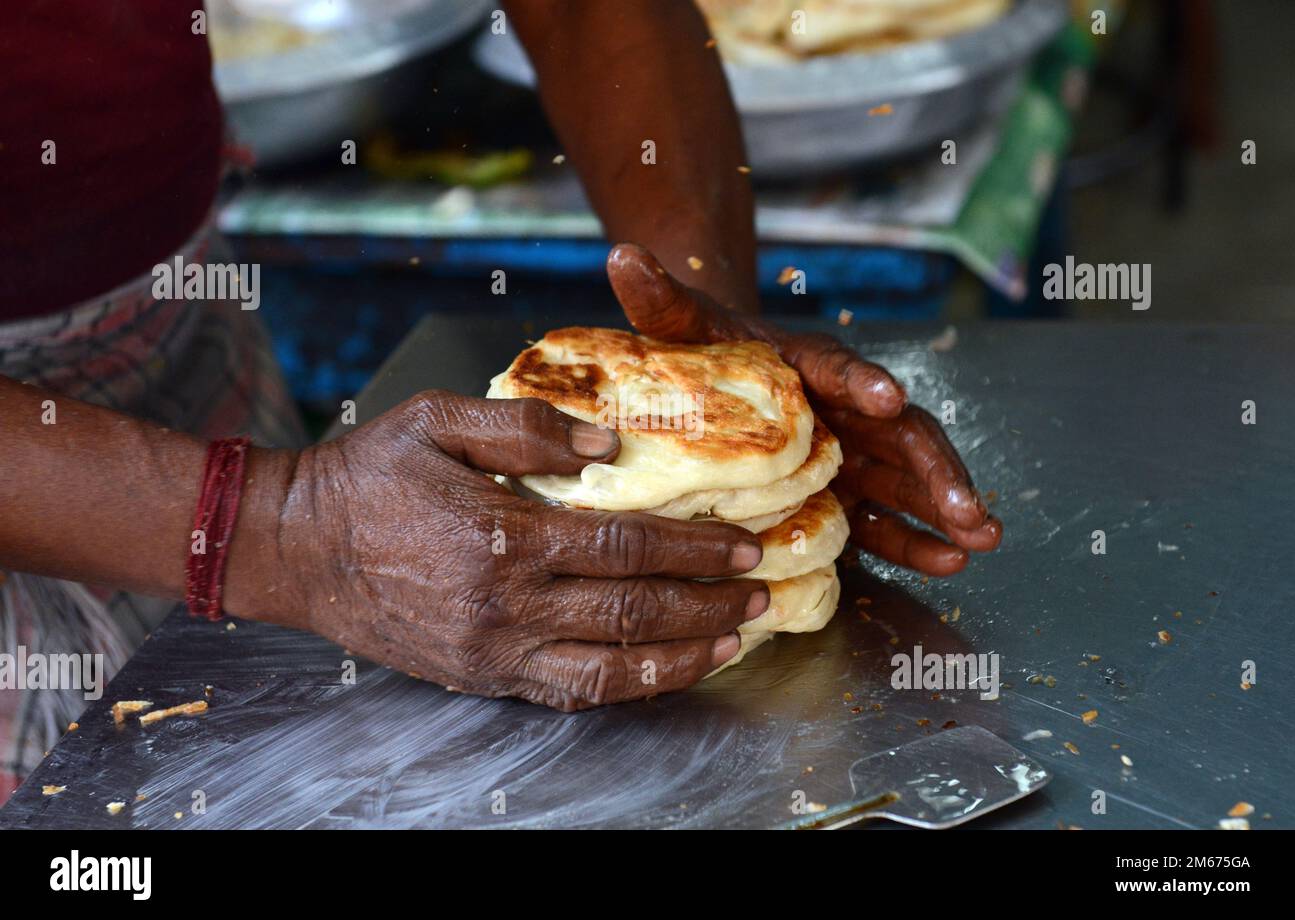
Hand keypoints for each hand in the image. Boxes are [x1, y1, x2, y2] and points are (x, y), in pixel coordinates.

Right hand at [231, 390, 767, 709]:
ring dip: (682, 656)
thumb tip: (610, 443)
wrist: (293, 547)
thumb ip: (524, 425)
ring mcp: (493, 651)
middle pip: (633, 611)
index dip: (694, 547)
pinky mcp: (479, 678)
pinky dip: (624, 687)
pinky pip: (566, 694)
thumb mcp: (436, 419)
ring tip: (734, 640)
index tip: (742, 542)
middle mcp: (506, 604)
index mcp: (503, 535)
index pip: (626, 546)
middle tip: (760, 592)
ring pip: (610, 669)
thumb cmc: (366, 475)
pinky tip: (660, 671)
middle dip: (708, 603)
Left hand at [606, 243, 1000, 576]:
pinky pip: (886, 518)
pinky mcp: (846, 491)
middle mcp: (843, 406)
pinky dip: (915, 540)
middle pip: (899, 433)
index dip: (862, 382)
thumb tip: (621, 255)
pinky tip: (951, 565)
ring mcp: (851, 452)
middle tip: (967, 507)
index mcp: (807, 363)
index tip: (888, 397)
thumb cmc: (706, 348)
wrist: (721, 369)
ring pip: (907, 479)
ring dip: (945, 508)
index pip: (840, 368)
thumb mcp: (684, 327)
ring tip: (981, 539)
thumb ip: (663, 302)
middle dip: (935, 469)